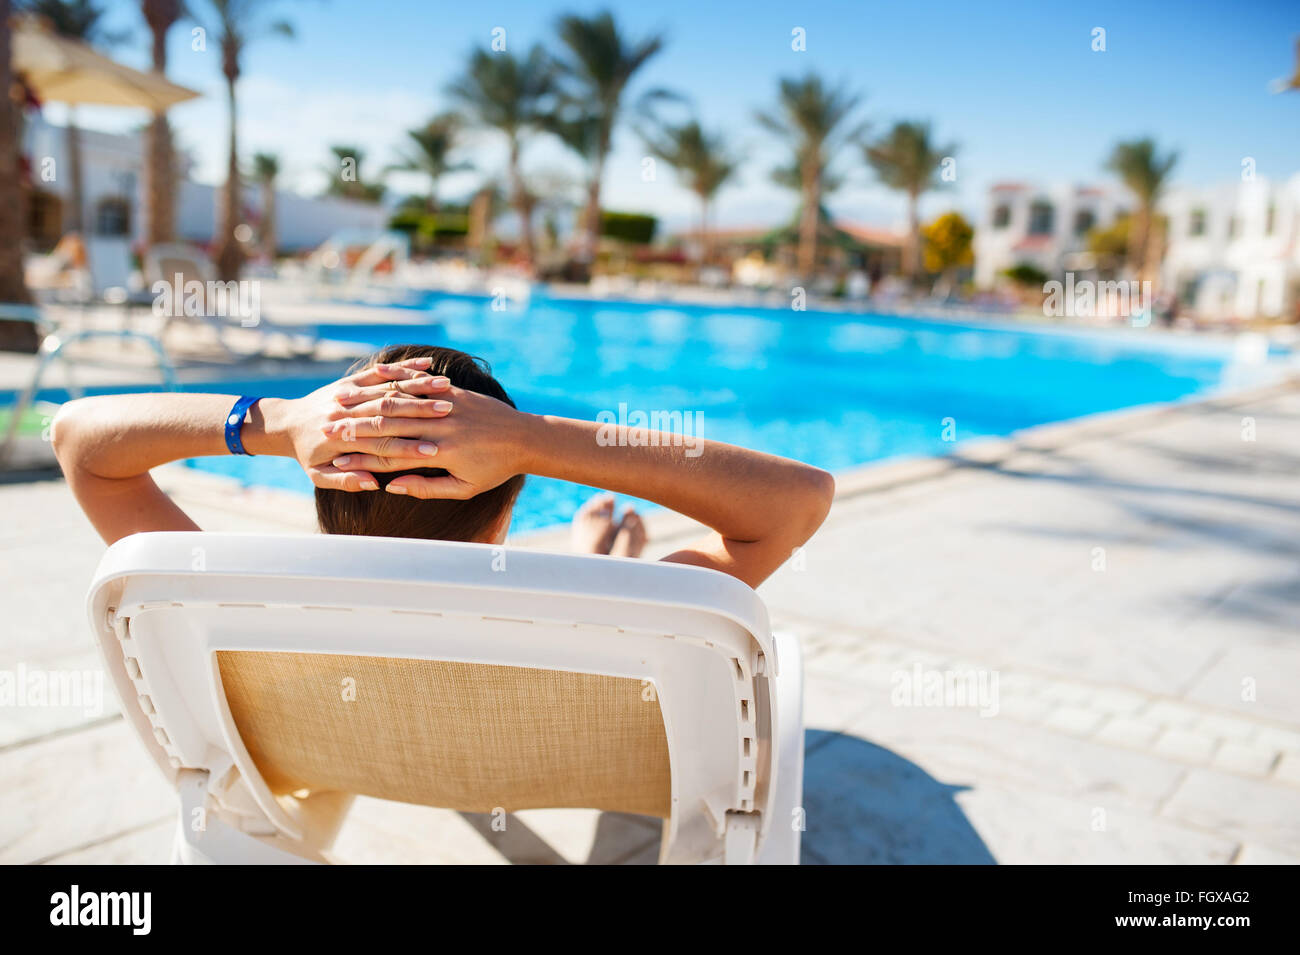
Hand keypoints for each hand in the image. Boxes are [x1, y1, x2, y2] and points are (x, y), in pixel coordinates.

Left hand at [264, 356, 453, 490]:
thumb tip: (374, 484)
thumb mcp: (318, 474)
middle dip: (421, 411)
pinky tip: (429, 364)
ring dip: (418, 387)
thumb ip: (345, 481)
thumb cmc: (306, 453)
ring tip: (445, 389)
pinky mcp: (353, 379)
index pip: (382, 445)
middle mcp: (348, 411)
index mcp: (342, 438)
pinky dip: (405, 367)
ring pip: (389, 387)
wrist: (284, 423)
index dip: (408, 448)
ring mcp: (349, 391)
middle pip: (390, 411)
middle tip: (448, 413)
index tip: (434, 451)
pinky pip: (382, 371)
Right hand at [325, 381, 531, 498]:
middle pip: (388, 427)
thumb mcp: (463, 488)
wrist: (525, 438)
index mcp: (440, 453)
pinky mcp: (454, 392)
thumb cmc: (494, 469)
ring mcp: (447, 406)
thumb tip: (389, 486)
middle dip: (354, 429)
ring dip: (368, 405)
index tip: (335, 461)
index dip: (361, 460)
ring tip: (341, 405)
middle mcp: (441, 427)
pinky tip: (374, 389)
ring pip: (399, 404)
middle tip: (326, 431)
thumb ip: (425, 488)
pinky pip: (419, 386)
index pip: (391, 457)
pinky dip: (396, 387)